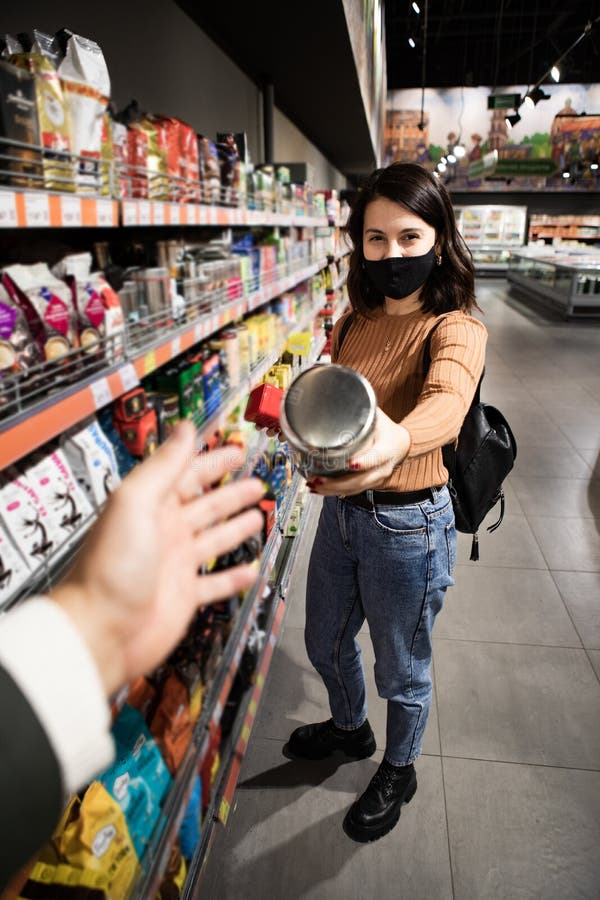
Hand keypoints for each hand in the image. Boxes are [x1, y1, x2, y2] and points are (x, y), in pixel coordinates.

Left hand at [51, 421, 263, 695]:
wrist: (101, 629)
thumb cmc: (113, 565)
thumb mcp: (136, 501)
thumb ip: (164, 465)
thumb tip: (185, 428)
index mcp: (152, 506)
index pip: (187, 476)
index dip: (212, 462)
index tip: (236, 450)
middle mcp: (166, 532)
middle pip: (206, 506)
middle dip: (231, 493)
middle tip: (256, 481)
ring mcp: (176, 565)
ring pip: (214, 540)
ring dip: (236, 528)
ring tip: (258, 515)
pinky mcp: (184, 598)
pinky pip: (215, 584)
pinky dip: (234, 578)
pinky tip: (251, 571)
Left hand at [306, 408, 409, 495]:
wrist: (402, 445)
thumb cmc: (387, 429)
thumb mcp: (378, 417)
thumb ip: (362, 409)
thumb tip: (340, 392)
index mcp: (387, 449)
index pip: (376, 458)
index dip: (363, 462)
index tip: (350, 463)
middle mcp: (383, 467)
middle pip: (361, 480)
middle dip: (338, 483)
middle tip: (317, 479)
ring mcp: (377, 479)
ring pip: (355, 489)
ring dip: (333, 490)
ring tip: (313, 485)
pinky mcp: (370, 484)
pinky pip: (353, 492)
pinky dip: (335, 493)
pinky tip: (320, 490)